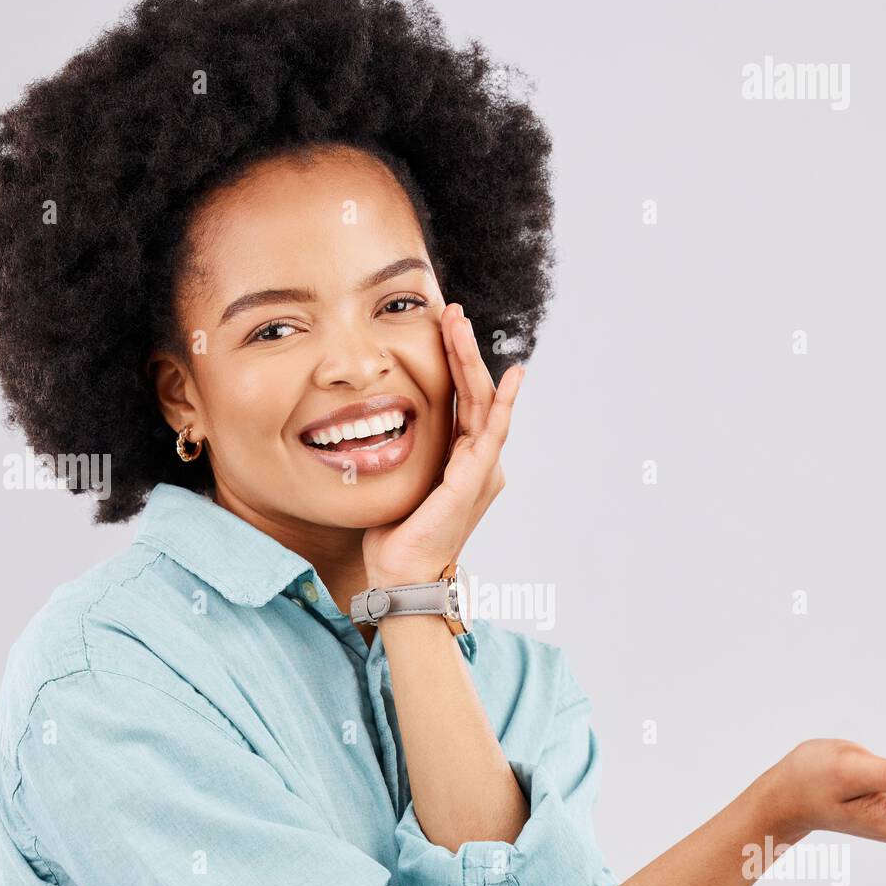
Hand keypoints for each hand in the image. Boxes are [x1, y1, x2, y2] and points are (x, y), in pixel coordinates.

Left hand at [362, 303, 523, 585]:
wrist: (400, 574)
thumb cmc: (394, 536)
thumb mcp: (398, 482)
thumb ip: (404, 454)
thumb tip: (375, 431)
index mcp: (460, 461)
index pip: (461, 400)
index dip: (453, 362)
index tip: (441, 327)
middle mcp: (478, 462)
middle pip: (475, 393)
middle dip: (463, 350)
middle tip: (453, 311)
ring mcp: (480, 471)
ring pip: (483, 403)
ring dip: (473, 361)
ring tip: (462, 324)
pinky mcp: (474, 480)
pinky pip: (492, 432)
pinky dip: (503, 403)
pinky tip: (509, 377)